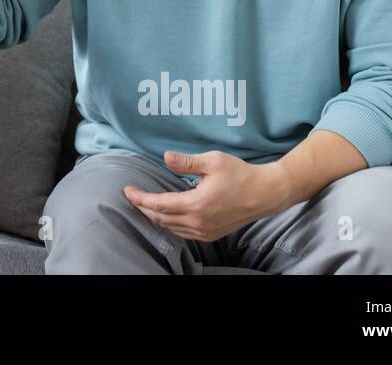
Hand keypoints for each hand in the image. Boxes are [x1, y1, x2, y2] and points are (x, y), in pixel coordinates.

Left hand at [121, 150, 292, 242]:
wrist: (265, 194)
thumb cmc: (240, 174)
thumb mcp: (213, 161)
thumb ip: (186, 161)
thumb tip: (164, 157)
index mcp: (197, 204)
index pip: (159, 204)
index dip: (140, 198)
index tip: (127, 190)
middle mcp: (198, 222)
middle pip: (161, 218)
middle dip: (143, 207)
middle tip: (131, 196)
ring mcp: (205, 231)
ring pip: (171, 228)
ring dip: (155, 216)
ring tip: (144, 204)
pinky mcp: (211, 234)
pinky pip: (182, 233)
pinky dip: (169, 224)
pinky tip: (165, 215)